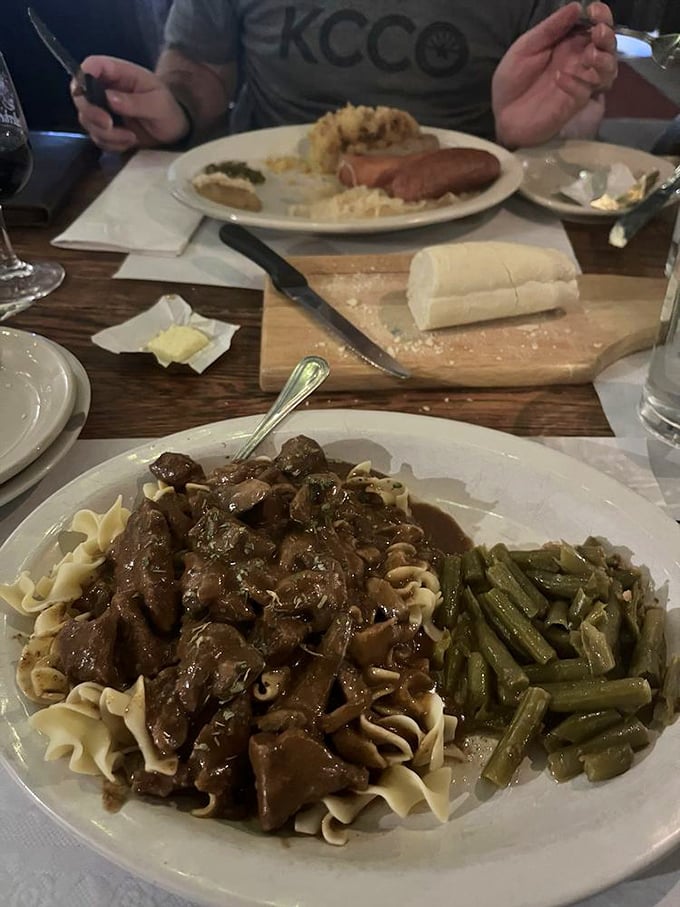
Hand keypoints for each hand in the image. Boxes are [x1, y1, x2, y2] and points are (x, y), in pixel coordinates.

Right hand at [71, 56, 189, 152]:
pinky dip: (111, 144)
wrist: (175, 131)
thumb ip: (134, 101)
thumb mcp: (157, 103)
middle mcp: (106, 89)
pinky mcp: (106, 130)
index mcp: (118, 73)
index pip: (91, 66)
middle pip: (80, 96)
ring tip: (131, 137)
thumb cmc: (168, 109)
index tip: (88, 95)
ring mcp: (104, 110)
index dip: (83, 77)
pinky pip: (97, 138)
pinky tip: (129, 142)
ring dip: (105, 134)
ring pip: (87, 120)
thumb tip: (110, 99)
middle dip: (91, 113)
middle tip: (109, 125)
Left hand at [492, 2, 616, 147]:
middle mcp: (578, 61)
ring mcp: (579, 82)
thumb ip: (550, 28)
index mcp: (569, 43)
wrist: (501, 114)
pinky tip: (559, 79)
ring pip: (607, 70)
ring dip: (603, 60)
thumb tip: (575, 6)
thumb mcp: (526, 47)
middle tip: (597, 32)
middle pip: (607, 46)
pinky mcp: (573, 104)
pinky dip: (576, 83)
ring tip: (589, 56)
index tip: (594, 10)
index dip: (600, 15)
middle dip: (607, 37)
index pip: (594, 25)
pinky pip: (585, 91)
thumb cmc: (512, 80)